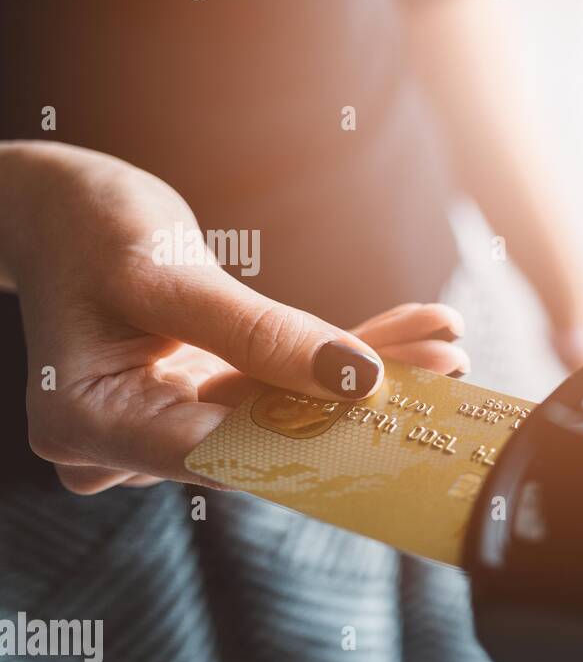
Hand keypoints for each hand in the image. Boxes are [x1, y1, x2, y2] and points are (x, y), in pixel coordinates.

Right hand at [0, 142, 469, 492]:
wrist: (55, 209)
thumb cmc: (88, 227)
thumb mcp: (166, 273)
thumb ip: (258, 335)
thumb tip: (359, 381)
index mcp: (90, 425)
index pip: (221, 452)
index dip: (317, 439)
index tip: (400, 414)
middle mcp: (127, 445)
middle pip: (264, 435)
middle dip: (359, 399)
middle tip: (447, 365)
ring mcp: (168, 426)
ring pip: (283, 412)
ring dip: (365, 375)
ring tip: (446, 345)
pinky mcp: (201, 401)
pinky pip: (278, 388)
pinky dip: (337, 359)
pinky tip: (411, 336)